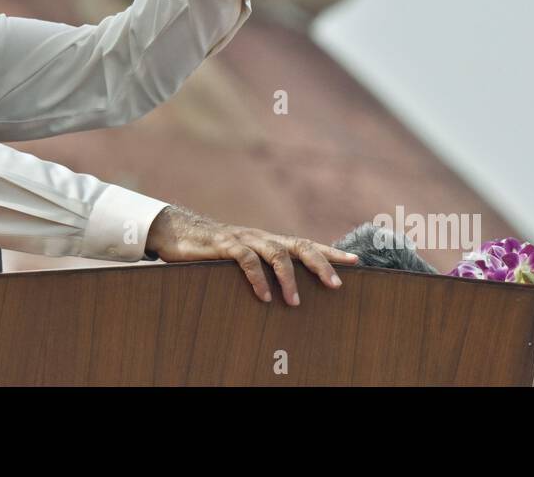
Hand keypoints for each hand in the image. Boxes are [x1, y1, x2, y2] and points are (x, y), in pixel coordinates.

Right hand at [145, 205, 358, 303]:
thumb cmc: (213, 251)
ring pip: (275, 252)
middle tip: (336, 285)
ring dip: (288, 278)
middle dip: (320, 263)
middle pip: (299, 245)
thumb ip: (262, 268)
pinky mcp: (224, 244)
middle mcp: (261, 236)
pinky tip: (263, 296)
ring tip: (294, 302)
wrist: (178, 232)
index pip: (307, 244)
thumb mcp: (242, 259)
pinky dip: (257, 278)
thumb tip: (284, 290)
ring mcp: (244, 238)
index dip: (331, 252)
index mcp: (269, 240)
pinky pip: (246, 260)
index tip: (356, 262)